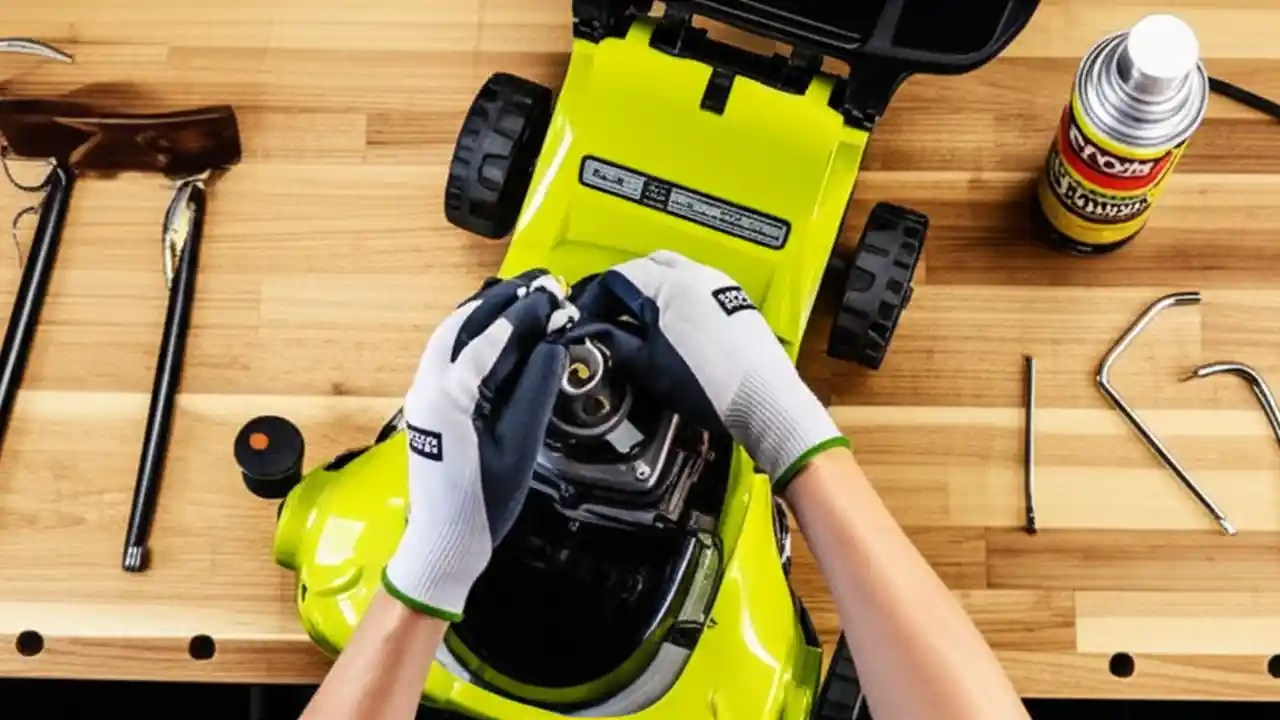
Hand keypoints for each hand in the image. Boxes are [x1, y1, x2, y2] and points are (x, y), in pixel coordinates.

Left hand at [383, 271, 568, 620]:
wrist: (443, 541)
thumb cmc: (480, 502)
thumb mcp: (519, 447)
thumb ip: (535, 393)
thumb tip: (554, 348)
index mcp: (447, 399)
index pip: (488, 341)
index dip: (524, 316)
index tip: (553, 296)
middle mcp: (426, 389)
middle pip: (461, 326)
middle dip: (501, 302)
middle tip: (540, 284)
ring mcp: (422, 396)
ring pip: (449, 337)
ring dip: (485, 313)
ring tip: (521, 297)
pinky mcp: (428, 406)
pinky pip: (447, 355)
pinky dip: (473, 335)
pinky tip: (499, 332)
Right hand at [567, 250, 846, 490]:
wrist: (765, 400)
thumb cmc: (705, 384)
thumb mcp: (649, 366)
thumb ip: (615, 342)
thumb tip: (592, 333)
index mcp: (671, 283)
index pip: (618, 277)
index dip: (595, 299)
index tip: (585, 322)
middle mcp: (697, 273)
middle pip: (647, 267)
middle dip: (624, 289)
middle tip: (609, 318)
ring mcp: (720, 285)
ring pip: (674, 275)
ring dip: (652, 292)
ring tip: (639, 325)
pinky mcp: (735, 302)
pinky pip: (696, 289)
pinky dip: (677, 299)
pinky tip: (674, 328)